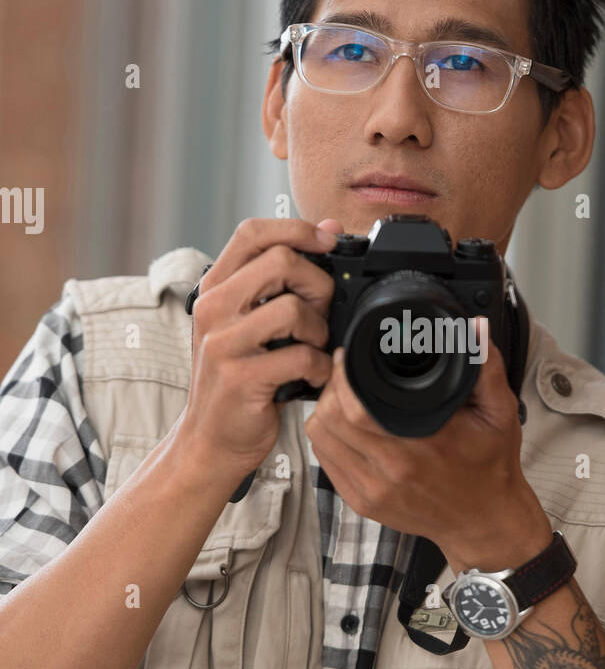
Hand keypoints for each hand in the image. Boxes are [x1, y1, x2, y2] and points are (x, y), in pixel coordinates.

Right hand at [175, 215, 343, 489]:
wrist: (211, 440)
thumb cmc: (238, 378)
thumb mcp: (251, 321)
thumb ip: (283, 278)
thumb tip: (330, 229)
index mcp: (214, 288)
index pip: (253, 232)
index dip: (296, 229)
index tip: (328, 242)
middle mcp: (212, 309)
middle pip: (281, 261)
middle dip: (318, 284)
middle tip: (320, 313)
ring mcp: (223, 343)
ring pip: (294, 309)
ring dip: (319, 331)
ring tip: (312, 349)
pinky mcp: (240, 377)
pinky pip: (301, 356)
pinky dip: (319, 368)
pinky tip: (311, 377)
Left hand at [304, 320, 552, 569]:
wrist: (484, 521)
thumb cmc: (490, 467)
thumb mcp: (500, 413)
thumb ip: (486, 367)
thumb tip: (474, 328)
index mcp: (420, 446)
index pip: (355, 407)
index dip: (342, 375)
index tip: (349, 356)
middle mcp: (390, 470)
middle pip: (329, 419)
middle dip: (331, 388)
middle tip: (345, 374)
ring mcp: (371, 490)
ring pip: (320, 438)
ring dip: (325, 412)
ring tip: (344, 398)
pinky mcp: (361, 502)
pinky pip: (325, 461)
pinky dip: (328, 438)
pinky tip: (345, 427)